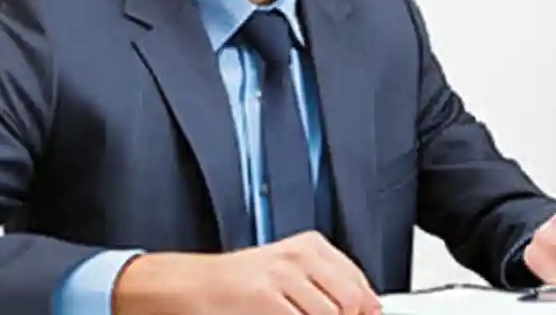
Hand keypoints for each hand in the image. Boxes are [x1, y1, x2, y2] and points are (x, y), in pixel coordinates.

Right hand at [112, 231, 382, 314]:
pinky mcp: (263, 299)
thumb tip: (368, 308)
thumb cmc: (235, 284)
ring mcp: (281, 278)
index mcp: (309, 247)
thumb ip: (326, 287)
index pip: (358, 285)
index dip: (365, 310)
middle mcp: (298, 257)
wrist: (187, 286)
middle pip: (349, 303)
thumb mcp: (287, 274)